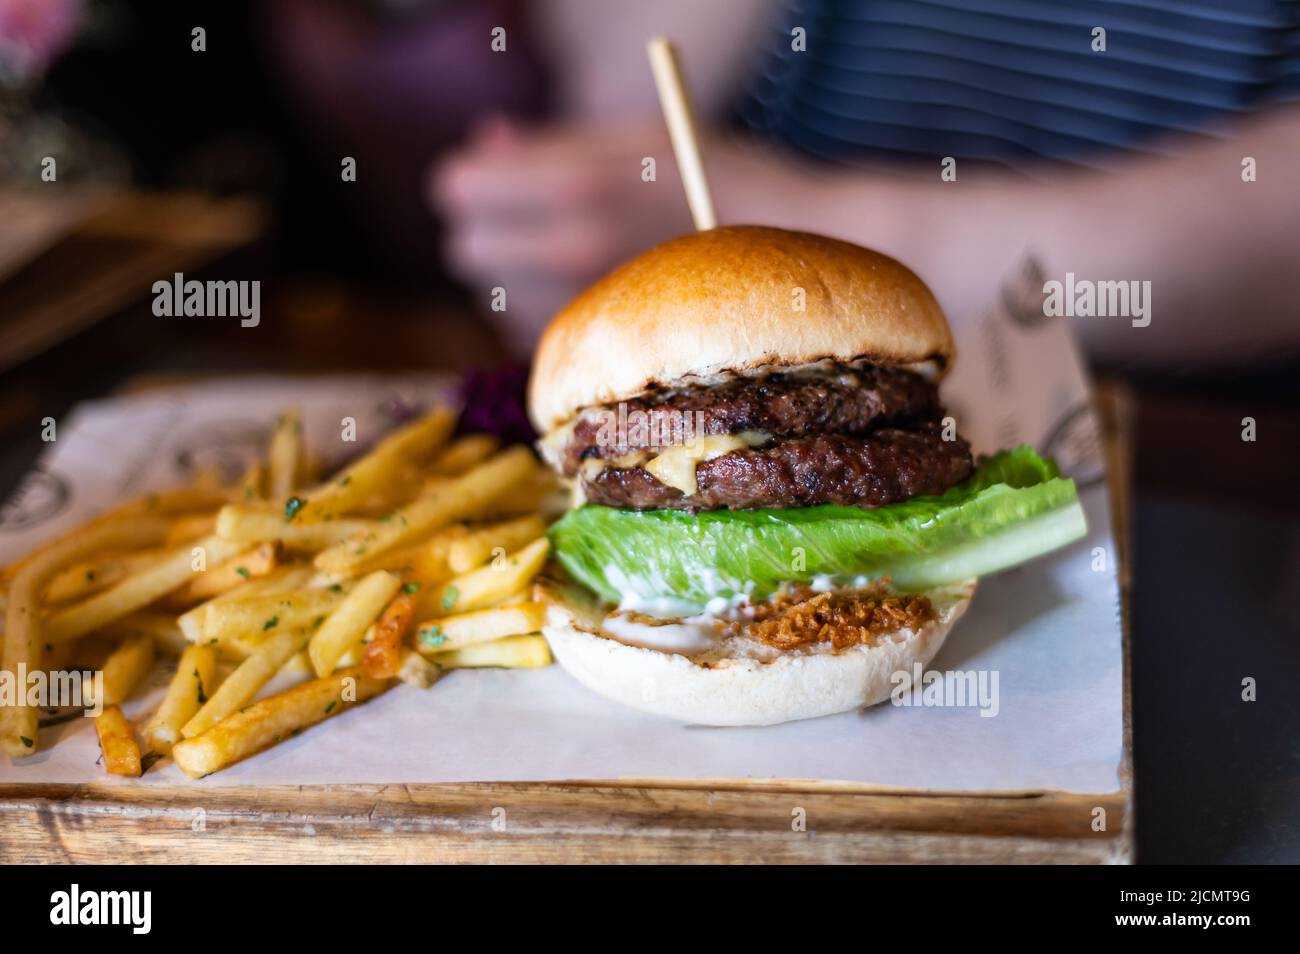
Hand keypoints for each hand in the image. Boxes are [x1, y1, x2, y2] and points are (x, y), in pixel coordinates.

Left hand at [430, 116, 695, 345]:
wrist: (794, 270)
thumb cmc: (720, 184)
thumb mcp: (638, 139)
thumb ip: (549, 141)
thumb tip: (484, 141)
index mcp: (579, 188)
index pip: (459, 188)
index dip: (471, 179)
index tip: (496, 177)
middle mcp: (571, 255)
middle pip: (465, 250)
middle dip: (489, 230)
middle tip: (534, 216)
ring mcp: (583, 311)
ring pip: (495, 295)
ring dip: (518, 273)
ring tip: (582, 251)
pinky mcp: (597, 355)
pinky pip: (530, 329)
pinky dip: (546, 310)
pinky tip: (595, 289)